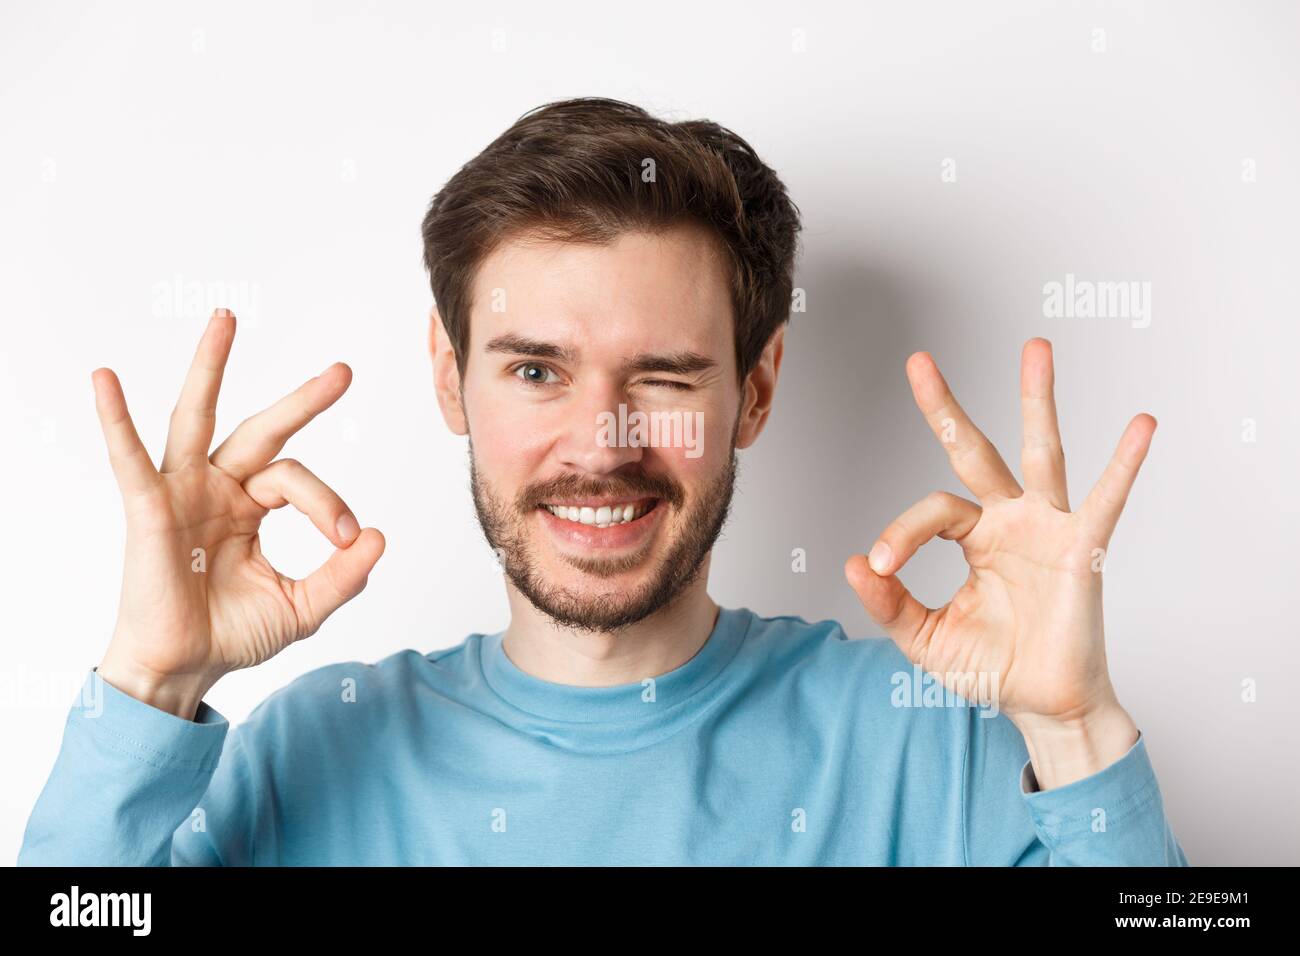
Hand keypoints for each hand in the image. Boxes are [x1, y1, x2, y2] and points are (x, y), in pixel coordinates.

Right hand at [93, 308, 384, 718]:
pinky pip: (129, 459)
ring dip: (211, 368)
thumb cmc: (232, 634)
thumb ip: (344, 575)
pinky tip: (105, 381)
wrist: (185, 670)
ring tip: (226, 320)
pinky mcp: (148, 510)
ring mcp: (181, 493)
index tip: (350, 540)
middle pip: (262, 429)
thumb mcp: (302, 606)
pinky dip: (115, 420)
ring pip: (197, 418)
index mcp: (250, 504)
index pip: (298, 481)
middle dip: (303, 400)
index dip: (331, 505)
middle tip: (344, 371)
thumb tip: (381, 537)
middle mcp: (217, 488)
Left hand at [845, 339, 1151, 786]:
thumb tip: (852, 564)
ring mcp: (1048, 528)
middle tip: (918, 360)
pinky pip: (1107, 500)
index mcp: (973, 535)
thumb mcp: (925, 638)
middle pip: (973, 450)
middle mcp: (1009, 520)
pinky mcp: (1083, 550)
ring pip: (1041, 452)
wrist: (1043, 705)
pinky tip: (1140, 425)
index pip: (931, 511)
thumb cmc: (991, 667)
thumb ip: (889, 603)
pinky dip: (1124, 464)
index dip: (900, 533)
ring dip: (1037, 400)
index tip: (880, 567)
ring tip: (1035, 348)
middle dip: (946, 406)